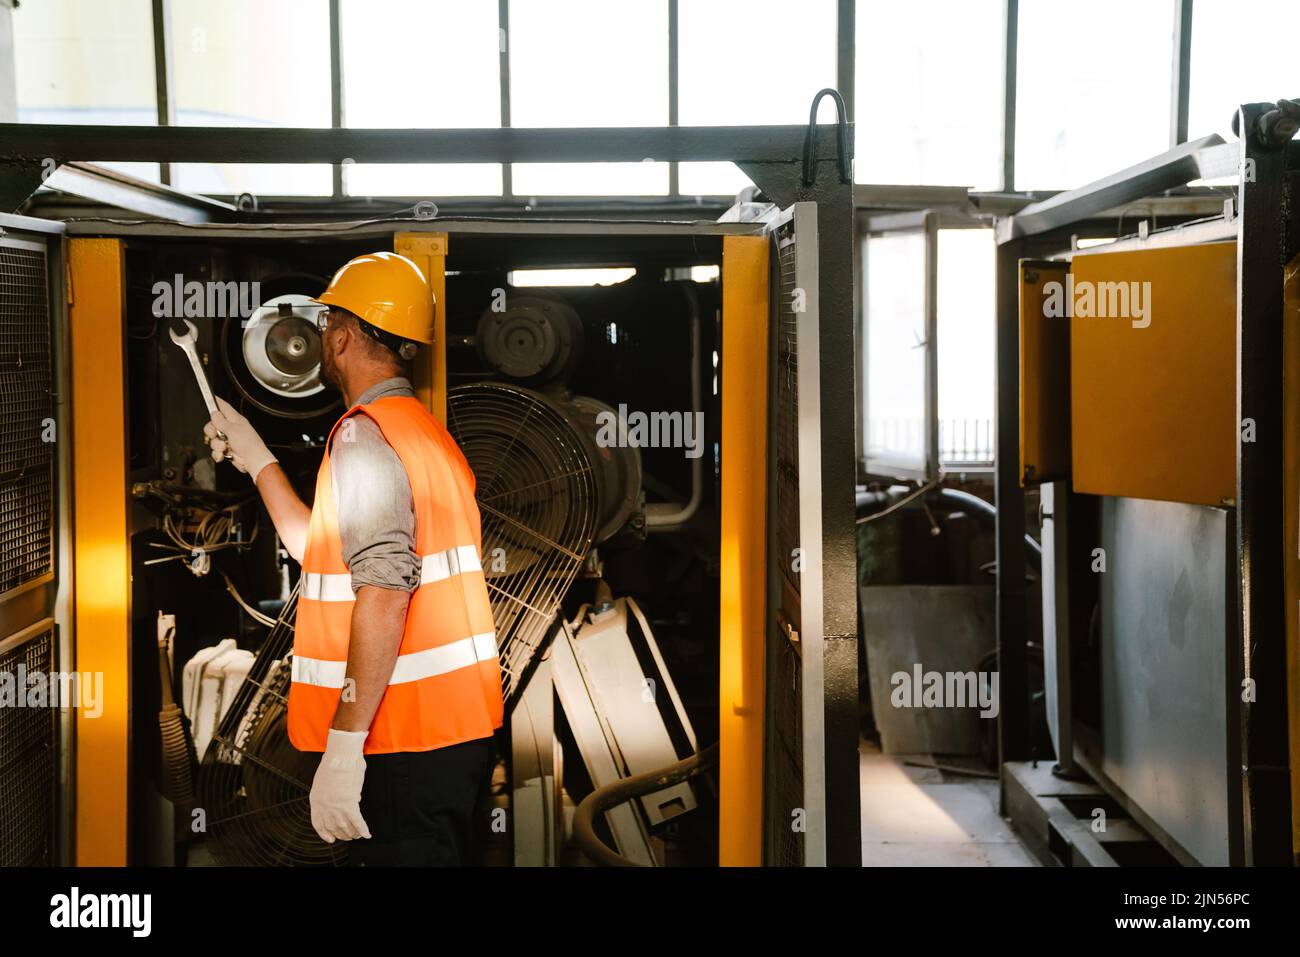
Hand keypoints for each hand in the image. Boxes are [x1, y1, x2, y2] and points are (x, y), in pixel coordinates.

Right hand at [205, 396, 275, 480]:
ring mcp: (229, 440)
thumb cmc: (249, 444)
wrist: (253, 461)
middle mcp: (232, 428)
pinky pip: (216, 450)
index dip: (216, 402)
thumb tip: (214, 413)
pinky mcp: (227, 450)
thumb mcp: (232, 430)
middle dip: (212, 431)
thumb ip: (221, 421)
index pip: (224, 407)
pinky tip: (223, 454)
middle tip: (216, 434)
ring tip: (224, 447)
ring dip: (216, 445)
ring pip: (213, 439)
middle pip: (213, 425)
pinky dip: (218, 454)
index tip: (210, 397)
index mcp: (235, 420)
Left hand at [309, 729, 371, 843]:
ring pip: (345, 827)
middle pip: (333, 827)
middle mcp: (324, 807)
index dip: (325, 834)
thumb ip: (333, 793)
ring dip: (352, 833)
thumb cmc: (335, 762)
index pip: (319, 824)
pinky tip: (367, 834)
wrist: (340, 756)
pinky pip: (357, 822)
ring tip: (357, 835)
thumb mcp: (326, 780)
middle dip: (342, 834)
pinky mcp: (349, 804)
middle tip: (349, 836)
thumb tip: (351, 798)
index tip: (331, 839)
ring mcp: (336, 807)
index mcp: (316, 800)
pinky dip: (362, 829)